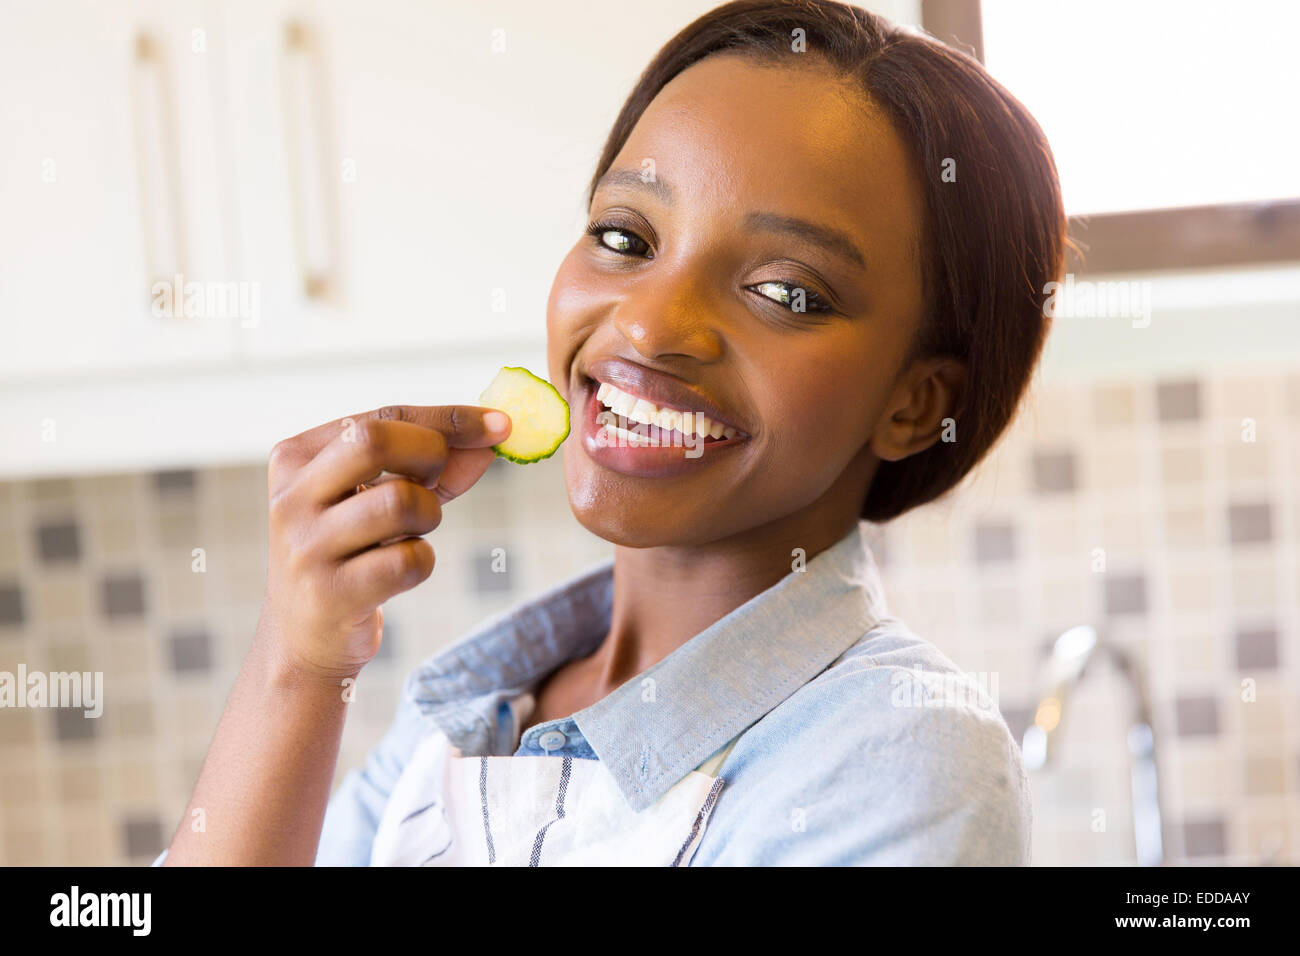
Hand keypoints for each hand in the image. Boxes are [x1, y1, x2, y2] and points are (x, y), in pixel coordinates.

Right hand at [256, 404, 510, 681]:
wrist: (304, 638)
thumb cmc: (351, 553)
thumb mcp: (380, 499)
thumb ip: (433, 468)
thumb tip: (491, 441)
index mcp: (296, 459)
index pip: (379, 417)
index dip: (447, 419)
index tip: (500, 424)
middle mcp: (292, 498)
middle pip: (374, 441)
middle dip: (430, 454)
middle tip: (439, 481)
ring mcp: (307, 548)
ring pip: (400, 502)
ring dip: (429, 515)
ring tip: (411, 533)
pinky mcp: (330, 595)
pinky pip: (408, 561)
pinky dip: (422, 561)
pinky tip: (401, 571)